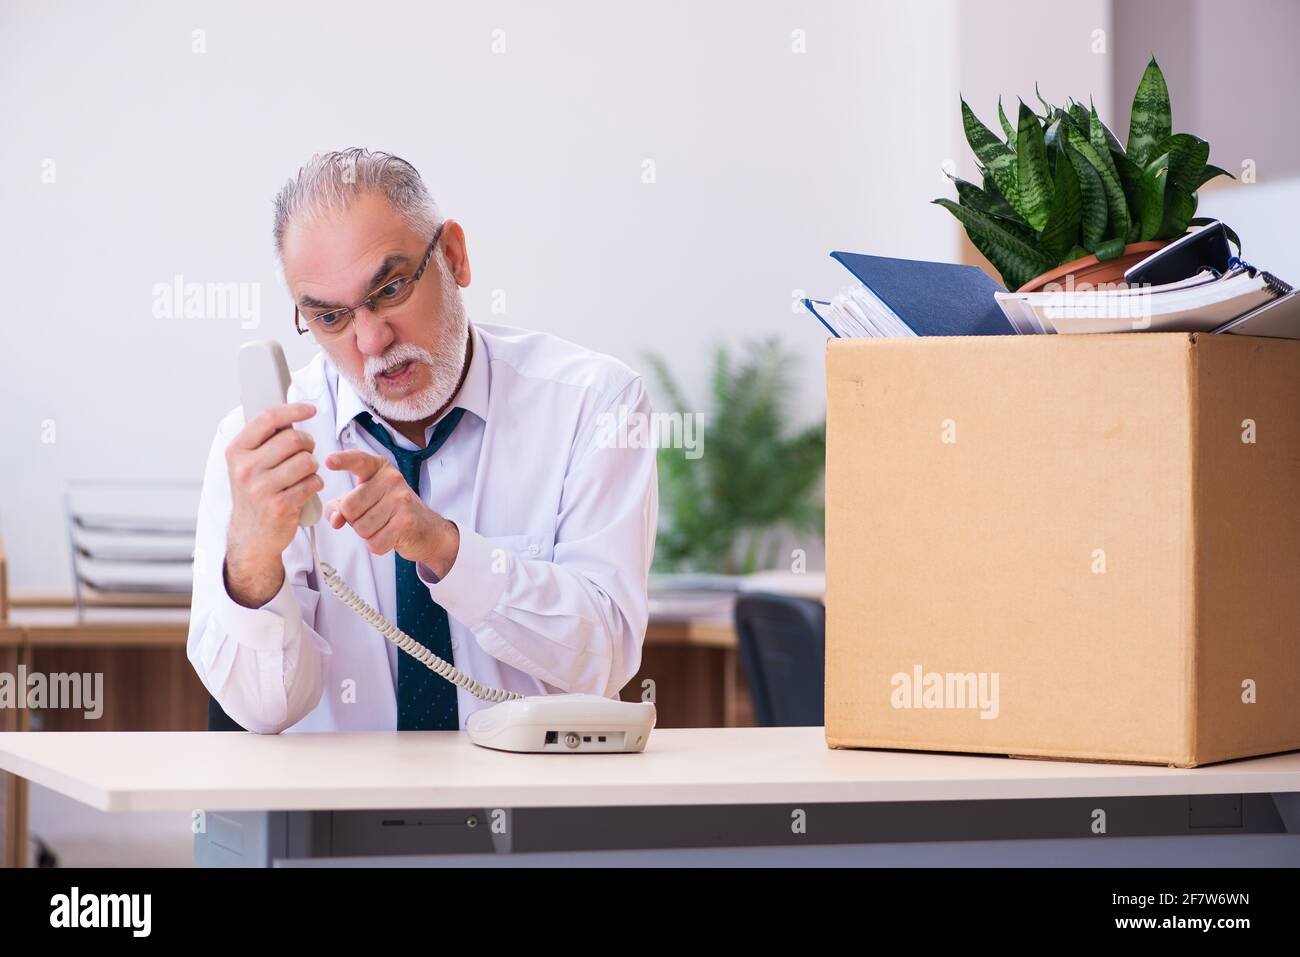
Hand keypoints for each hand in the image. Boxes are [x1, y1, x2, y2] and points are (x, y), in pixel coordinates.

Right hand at [224, 403, 321, 606]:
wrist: (251, 535)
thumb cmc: (255, 494)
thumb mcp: (247, 465)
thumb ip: (263, 441)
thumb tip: (289, 414)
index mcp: (236, 451)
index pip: (267, 419)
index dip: (293, 410)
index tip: (310, 409)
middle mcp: (246, 468)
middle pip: (294, 439)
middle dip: (308, 444)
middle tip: (306, 453)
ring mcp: (262, 488)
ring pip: (307, 461)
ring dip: (313, 466)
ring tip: (303, 474)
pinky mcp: (280, 505)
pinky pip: (313, 482)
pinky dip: (315, 483)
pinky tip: (305, 489)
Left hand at [325, 450, 459, 576]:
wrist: (428, 530)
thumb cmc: (392, 512)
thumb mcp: (365, 500)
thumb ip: (341, 506)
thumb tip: (335, 520)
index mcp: (379, 469)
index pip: (359, 460)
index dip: (343, 461)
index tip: (329, 461)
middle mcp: (391, 479)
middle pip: (349, 507)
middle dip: (354, 520)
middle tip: (373, 517)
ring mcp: (401, 500)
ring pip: (361, 528)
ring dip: (368, 534)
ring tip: (384, 526)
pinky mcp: (406, 522)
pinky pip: (374, 542)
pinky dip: (378, 545)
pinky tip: (390, 536)